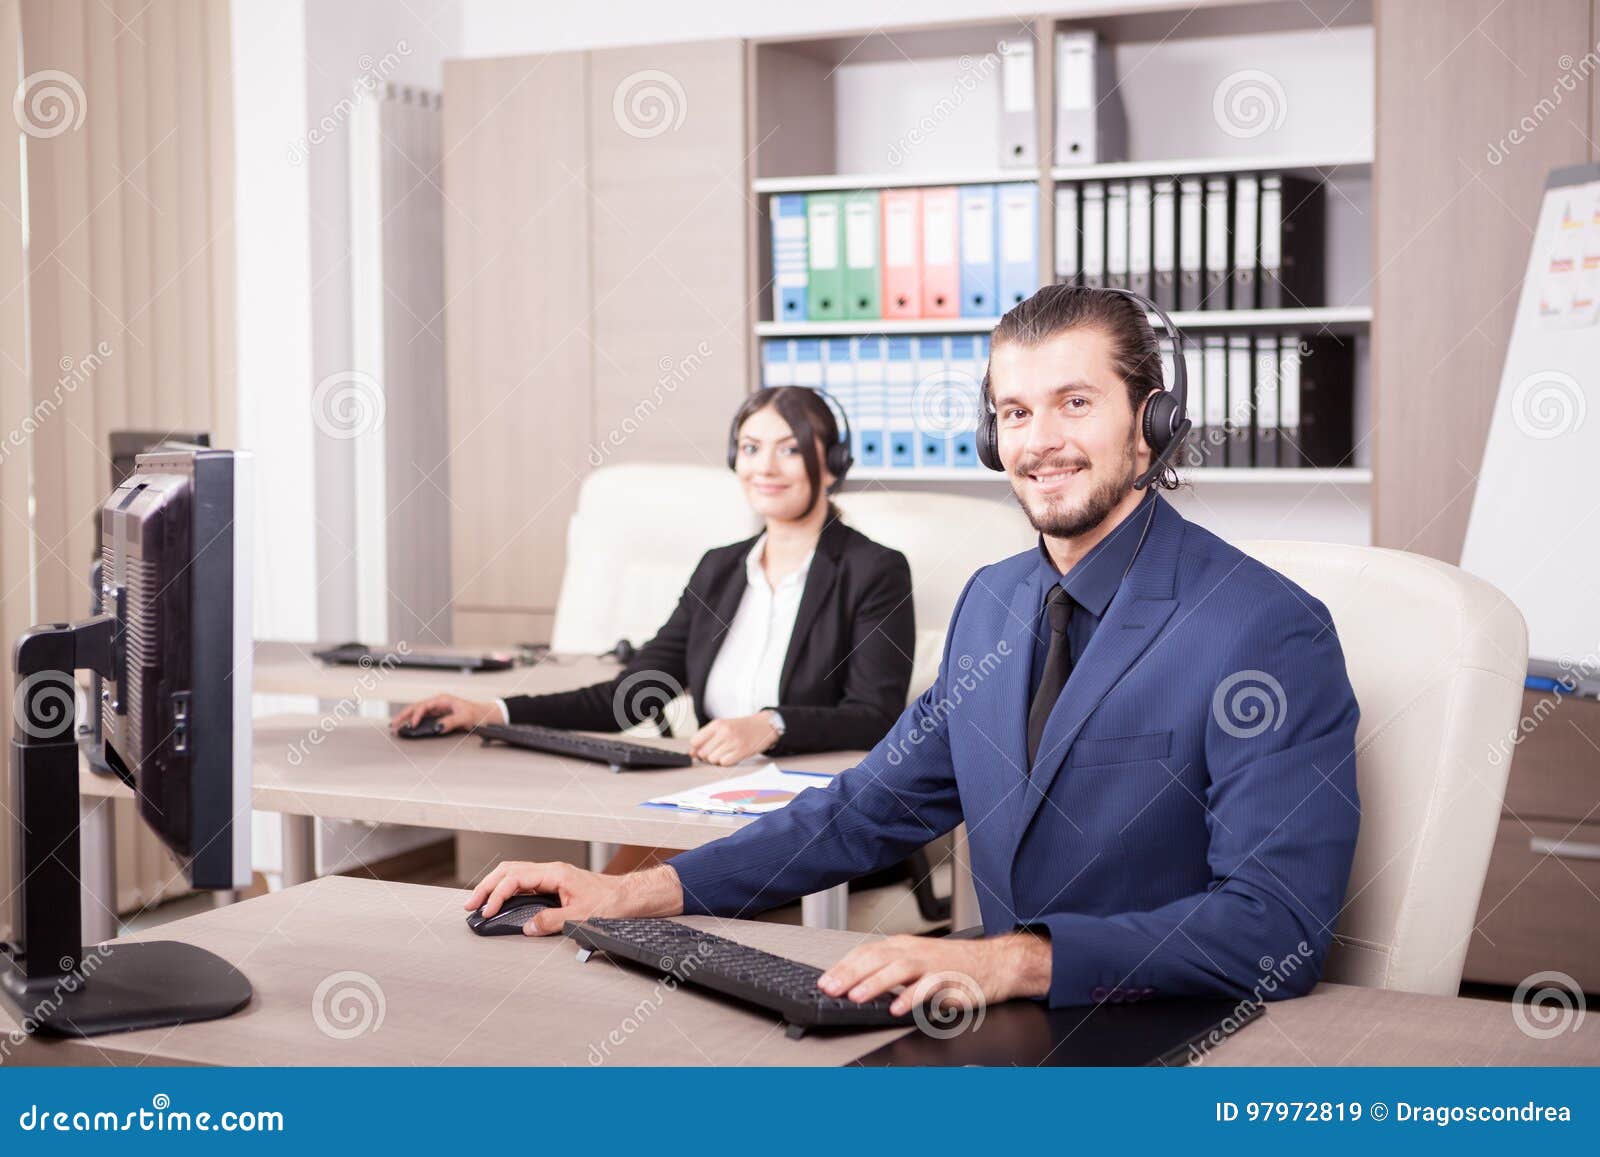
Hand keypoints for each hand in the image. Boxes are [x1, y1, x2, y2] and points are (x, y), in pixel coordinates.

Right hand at [390, 694, 497, 733]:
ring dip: (406, 719)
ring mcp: (436, 710)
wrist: (485, 715)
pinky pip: (422, 719)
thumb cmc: (477, 714)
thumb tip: (438, 727)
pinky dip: (412, 723)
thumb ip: (452, 721)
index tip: (413, 725)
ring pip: (417, 713)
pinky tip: (406, 728)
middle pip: (416, 708)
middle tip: (393, 725)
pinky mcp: (437, 716)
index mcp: (443, 700)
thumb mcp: (466, 717)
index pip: (424, 706)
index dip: (417, 715)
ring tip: (395, 727)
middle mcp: (437, 703)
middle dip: (404, 716)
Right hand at [463, 860, 683, 935]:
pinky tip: (500, 901)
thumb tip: (527, 927)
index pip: (515, 879)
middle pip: (509, 871)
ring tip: (479, 903)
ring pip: (514, 874)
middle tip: (470, 905)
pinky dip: (507, 890)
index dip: (497, 895)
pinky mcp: (554, 884)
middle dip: (486, 886)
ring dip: (495, 887)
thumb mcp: (580, 916)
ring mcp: (551, 876)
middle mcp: (551, 870)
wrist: (629, 897)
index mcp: (554, 873)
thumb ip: (551, 921)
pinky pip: (524, 883)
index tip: (487, 912)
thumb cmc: (611, 902)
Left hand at [688, 713, 779, 764]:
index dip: (696, 748)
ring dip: (716, 759)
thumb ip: (706, 737)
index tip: (701, 749)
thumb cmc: (741, 727)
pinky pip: (724, 763)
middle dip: (706, 755)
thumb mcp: (723, 726)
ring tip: (725, 752)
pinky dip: (725, 762)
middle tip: (716, 751)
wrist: (763, 726)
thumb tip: (692, 753)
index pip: (695, 741)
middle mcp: (724, 732)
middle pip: (702, 752)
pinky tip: (731, 756)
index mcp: (717, 724)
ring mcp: (733, 742)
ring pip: (712, 759)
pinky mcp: (741, 752)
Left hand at [818, 931, 1052, 1016]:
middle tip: (831, 989)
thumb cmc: (953, 966)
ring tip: (857, 997)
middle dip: (851, 974)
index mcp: (902, 946)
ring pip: (898, 969)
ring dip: (875, 983)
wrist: (993, 964)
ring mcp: (932, 964)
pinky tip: (897, 1008)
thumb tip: (856, 986)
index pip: (866, 952)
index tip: (825, 981)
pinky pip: (927, 987)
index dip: (844, 966)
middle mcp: (914, 951)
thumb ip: (889, 972)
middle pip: (877, 958)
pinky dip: (910, 997)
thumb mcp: (916, 963)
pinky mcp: (949, 979)